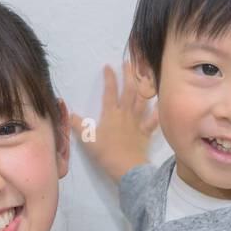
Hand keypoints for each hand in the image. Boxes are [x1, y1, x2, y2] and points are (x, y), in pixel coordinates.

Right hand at [69, 60, 158, 182]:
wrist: (126, 167)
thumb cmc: (105, 153)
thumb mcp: (87, 140)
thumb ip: (78, 125)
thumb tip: (68, 114)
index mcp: (110, 114)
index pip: (109, 91)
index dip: (109, 78)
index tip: (108, 66)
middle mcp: (125, 114)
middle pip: (129, 90)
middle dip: (129, 75)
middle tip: (129, 63)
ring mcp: (137, 122)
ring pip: (142, 100)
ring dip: (143, 87)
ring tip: (145, 75)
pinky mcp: (145, 132)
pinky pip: (153, 120)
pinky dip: (158, 112)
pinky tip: (162, 104)